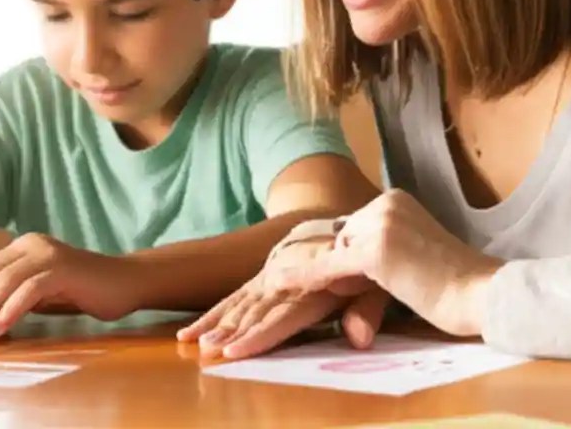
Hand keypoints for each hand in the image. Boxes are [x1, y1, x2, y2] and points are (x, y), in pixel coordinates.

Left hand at [0, 233, 139, 340]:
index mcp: (24, 245)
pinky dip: (12, 310)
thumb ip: (9, 283)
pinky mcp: (62, 268)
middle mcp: (32, 244)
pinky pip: (30, 289)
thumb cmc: (82, 287)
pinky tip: (2, 328)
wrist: (124, 283)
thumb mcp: (38, 286)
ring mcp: (48, 254)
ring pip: (7, 280)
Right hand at [177, 237, 389, 358]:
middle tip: (208, 348)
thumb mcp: (378, 283)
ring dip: (217, 320)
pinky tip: (195, 328)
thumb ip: (367, 311)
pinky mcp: (267, 270)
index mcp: (315, 282)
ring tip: (193, 338)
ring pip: (241, 299)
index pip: (283, 314)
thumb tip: (358, 340)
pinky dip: (217, 311)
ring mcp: (274, 270)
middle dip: (231, 329)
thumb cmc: (370, 259)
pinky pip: (239, 293)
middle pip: (256, 307)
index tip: (235, 350)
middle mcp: (289, 275)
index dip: (260, 334)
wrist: (354, 220)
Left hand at [272, 190, 503, 335]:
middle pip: (342, 239)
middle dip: (346, 267)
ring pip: (337, 253)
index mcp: (396, 199)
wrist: (483, 293)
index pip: (354, 228)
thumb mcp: (412, 252)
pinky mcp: (374, 253)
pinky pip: (329, 267)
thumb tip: (344, 266)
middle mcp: (386, 203)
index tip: (369, 275)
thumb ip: (380, 249)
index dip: (354, 258)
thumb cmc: (456, 282)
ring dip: (343, 278)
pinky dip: (303, 276)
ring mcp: (380, 225)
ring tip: (388, 285)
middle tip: (381, 284)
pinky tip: (276, 282)